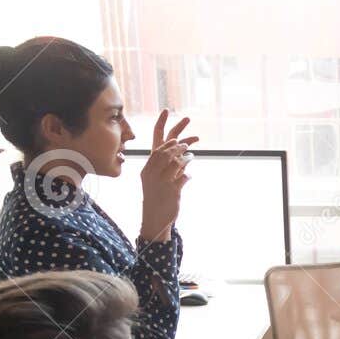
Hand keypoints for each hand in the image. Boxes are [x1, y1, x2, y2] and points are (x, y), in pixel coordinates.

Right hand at [139, 109, 199, 240]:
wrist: (154, 218)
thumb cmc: (156, 197)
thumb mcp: (156, 179)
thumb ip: (166, 165)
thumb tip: (182, 153)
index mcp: (148, 168)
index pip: (156, 145)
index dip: (163, 128)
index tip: (170, 120)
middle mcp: (153, 173)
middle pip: (167, 151)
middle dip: (179, 144)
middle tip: (189, 142)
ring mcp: (163, 182)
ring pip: (177, 162)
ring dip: (186, 158)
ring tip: (191, 156)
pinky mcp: (172, 191)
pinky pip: (184, 177)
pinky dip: (188, 175)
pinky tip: (189, 175)